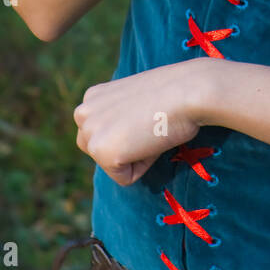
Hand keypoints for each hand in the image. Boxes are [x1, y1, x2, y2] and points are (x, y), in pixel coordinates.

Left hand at [73, 62, 204, 186]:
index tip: (147, 114)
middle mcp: (83, 113)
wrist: (187, 91)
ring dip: (133, 157)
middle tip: (147, 126)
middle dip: (125, 148)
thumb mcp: (135, 101)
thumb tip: (125, 137)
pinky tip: (151, 141)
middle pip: (100, 152)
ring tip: (148, 131)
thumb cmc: (173, 93)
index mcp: (91, 98)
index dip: (129, 132)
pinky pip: (125, 177)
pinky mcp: (102, 152)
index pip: (103, 134)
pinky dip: (142, 167)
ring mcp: (90, 133)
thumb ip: (119, 117)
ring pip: (111, 165)